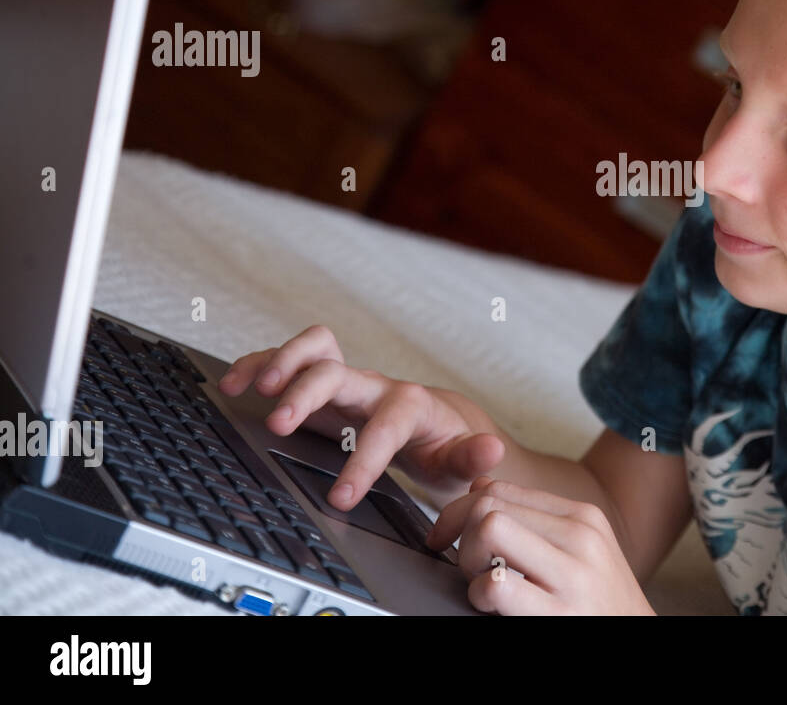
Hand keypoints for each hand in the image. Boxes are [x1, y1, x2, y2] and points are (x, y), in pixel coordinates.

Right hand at [217, 324, 505, 509]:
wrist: (436, 421)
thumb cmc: (445, 441)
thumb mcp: (462, 457)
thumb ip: (473, 458)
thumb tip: (492, 452)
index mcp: (408, 406)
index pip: (385, 426)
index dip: (364, 459)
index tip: (342, 496)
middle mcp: (373, 385)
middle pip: (339, 371)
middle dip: (307, 393)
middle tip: (281, 425)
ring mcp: (345, 381)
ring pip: (313, 349)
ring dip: (280, 362)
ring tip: (253, 389)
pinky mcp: (321, 384)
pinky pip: (288, 361)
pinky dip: (259, 365)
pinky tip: (235, 384)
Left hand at [427, 477, 655, 614]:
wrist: (636, 639)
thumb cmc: (600, 603)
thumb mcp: (580, 550)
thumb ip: (532, 519)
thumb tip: (479, 487)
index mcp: (581, 517)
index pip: (499, 489)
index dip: (458, 511)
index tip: (447, 537)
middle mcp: (580, 537)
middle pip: (488, 504)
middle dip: (461, 534)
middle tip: (471, 567)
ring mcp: (572, 574)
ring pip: (489, 529)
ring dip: (469, 561)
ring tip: (483, 584)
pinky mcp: (560, 613)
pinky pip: (496, 583)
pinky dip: (480, 594)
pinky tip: (493, 606)